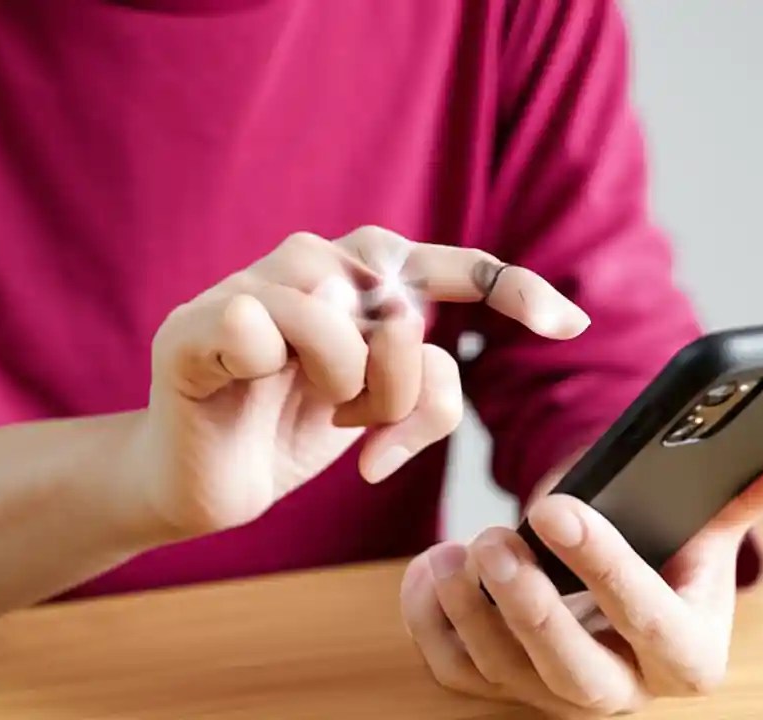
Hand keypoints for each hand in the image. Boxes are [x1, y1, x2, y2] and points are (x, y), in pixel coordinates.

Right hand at [113, 226, 589, 541]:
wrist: (199, 484)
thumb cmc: (286, 433)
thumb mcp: (378, 414)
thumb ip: (420, 381)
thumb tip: (417, 345)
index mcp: (353, 283)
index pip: (442, 263)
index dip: (510, 286)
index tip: (570, 326)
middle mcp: (305, 268)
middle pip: (396, 297)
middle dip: (401, 378)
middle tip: (367, 422)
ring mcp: (245, 290)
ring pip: (333, 311)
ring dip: (342, 383)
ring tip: (320, 416)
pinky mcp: (192, 327)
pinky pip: (252, 321)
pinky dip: (266, 363)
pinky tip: (248, 387)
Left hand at [401, 446, 762, 716]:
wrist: (623, 599)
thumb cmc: (665, 560)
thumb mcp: (706, 532)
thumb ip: (740, 497)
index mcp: (685, 654)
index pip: (649, 620)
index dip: (602, 565)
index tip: (556, 507)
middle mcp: (622, 690)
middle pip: (572, 673)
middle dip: (528, 607)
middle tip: (493, 541)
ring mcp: (555, 696)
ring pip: (504, 675)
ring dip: (469, 612)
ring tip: (454, 549)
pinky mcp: (502, 687)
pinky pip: (455, 672)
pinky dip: (430, 623)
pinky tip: (429, 567)